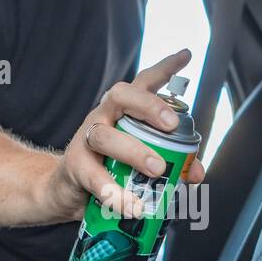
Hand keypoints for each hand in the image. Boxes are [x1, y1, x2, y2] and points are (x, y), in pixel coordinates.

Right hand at [42, 48, 206, 220]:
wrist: (66, 192)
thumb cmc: (109, 168)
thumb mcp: (140, 162)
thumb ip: (172, 163)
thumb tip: (195, 172)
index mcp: (123, 111)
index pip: (143, 82)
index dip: (165, 68)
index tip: (186, 55)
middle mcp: (104, 117)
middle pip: (122, 96)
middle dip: (149, 107)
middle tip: (171, 125)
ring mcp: (86, 139)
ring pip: (106, 136)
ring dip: (134, 151)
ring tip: (157, 169)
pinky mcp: (76, 166)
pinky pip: (95, 177)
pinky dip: (116, 193)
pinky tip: (132, 205)